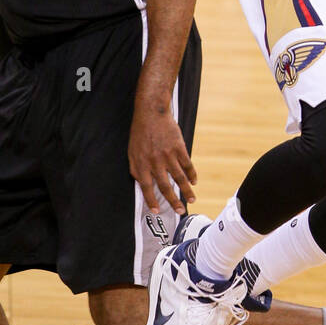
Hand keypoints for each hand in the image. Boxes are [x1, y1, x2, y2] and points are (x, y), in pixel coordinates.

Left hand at [128, 86, 196, 214]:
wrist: (151, 113)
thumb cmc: (140, 133)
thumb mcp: (132, 153)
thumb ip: (136, 170)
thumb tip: (141, 184)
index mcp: (141, 165)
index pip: (146, 188)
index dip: (152, 201)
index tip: (158, 211)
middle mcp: (155, 163)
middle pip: (165, 186)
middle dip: (173, 201)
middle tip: (180, 211)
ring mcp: (168, 155)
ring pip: (179, 177)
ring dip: (186, 190)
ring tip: (192, 199)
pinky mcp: (179, 147)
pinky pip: (187, 164)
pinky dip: (192, 174)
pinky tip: (194, 181)